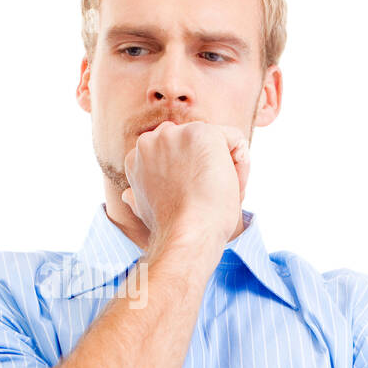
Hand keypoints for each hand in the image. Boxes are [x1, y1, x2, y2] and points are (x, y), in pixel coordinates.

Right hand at [120, 121, 248, 256]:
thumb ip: (139, 195)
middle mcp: (150, 140)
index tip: (189, 196)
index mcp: (136, 158)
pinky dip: (240, 163)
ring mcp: (174, 134)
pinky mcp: (200, 133)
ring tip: (217, 192)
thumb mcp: (146, 210)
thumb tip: (127, 195)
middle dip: (204, 164)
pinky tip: (231, 184)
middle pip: (194, 142)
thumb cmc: (172, 228)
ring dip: (223, 164)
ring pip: (216, 141)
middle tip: (206, 195)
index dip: (187, 174)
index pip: (173, 151)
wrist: (188, 234)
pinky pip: (235, 139)